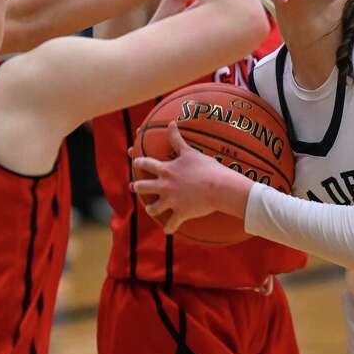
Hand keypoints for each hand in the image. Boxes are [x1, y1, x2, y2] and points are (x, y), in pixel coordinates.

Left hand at [131, 122, 248, 232]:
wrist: (219, 187)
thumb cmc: (206, 168)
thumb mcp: (190, 151)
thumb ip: (177, 138)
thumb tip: (171, 122)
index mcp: (166, 170)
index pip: (146, 163)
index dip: (138, 161)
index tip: (134, 159)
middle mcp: (165, 186)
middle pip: (143, 187)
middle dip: (137, 186)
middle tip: (134, 186)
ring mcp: (172, 201)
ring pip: (153, 208)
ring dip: (151, 208)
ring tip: (151, 209)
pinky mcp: (181, 213)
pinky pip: (171, 224)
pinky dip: (169, 228)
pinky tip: (167, 230)